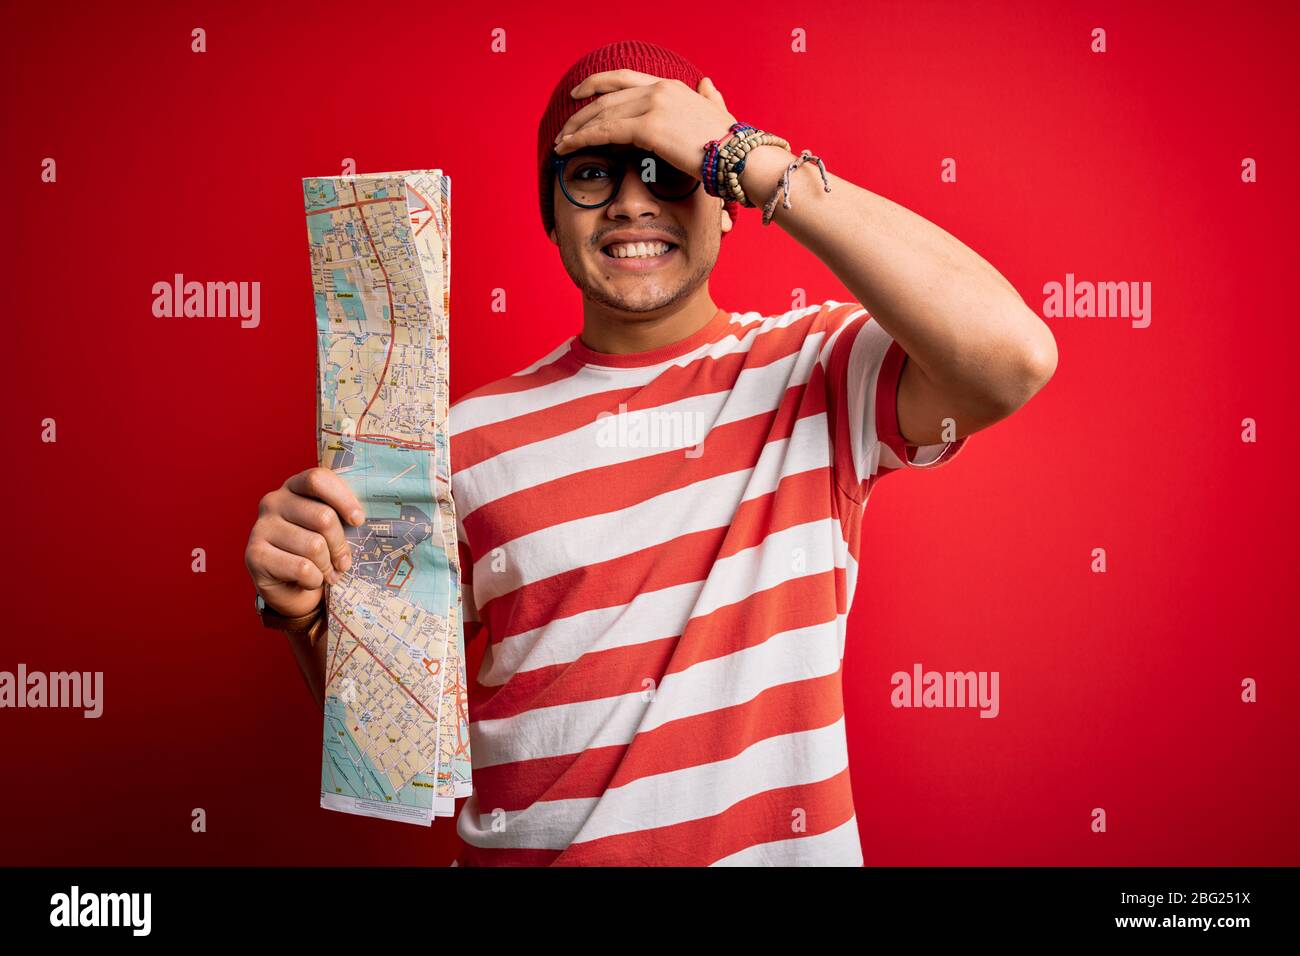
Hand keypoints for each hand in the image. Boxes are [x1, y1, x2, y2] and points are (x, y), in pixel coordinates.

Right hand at [244, 467, 364, 617]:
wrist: (291, 590)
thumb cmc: (317, 554)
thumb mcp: (332, 529)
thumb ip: (343, 516)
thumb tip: (361, 519)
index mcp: (294, 487)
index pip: (318, 479)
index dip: (343, 499)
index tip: (358, 520)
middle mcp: (274, 501)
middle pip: (323, 517)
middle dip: (340, 546)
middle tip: (343, 562)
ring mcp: (261, 527)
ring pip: (314, 546)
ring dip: (327, 566)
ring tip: (327, 573)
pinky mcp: (255, 554)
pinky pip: (302, 568)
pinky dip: (314, 580)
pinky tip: (309, 581)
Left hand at [553, 70, 737, 182]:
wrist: (741, 157)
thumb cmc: (731, 146)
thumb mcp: (718, 115)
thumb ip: (709, 98)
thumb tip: (707, 85)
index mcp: (671, 86)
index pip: (624, 79)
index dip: (598, 84)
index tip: (580, 94)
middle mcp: (659, 89)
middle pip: (607, 96)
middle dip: (581, 113)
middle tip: (564, 129)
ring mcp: (654, 105)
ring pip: (602, 113)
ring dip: (576, 128)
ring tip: (560, 143)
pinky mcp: (649, 127)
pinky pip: (606, 131)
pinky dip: (583, 138)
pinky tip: (569, 147)